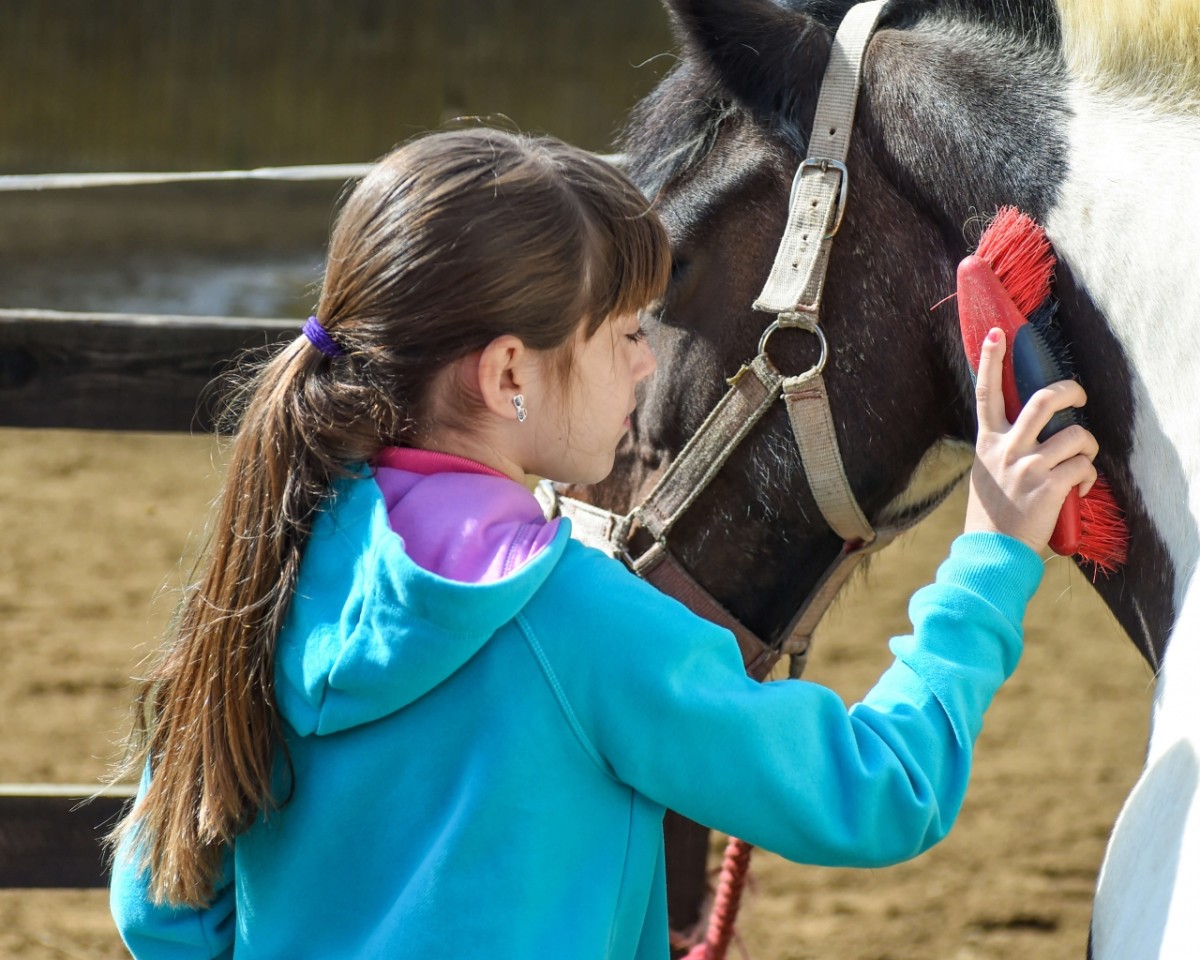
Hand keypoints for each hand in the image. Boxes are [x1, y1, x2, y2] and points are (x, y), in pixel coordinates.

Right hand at [964, 328, 1098, 551]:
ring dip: (1088, 447)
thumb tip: (1034, 430)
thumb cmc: (992, 512)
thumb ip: (1002, 447)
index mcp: (988, 441)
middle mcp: (1006, 448)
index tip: (997, 335)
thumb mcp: (986, 472)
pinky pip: (1084, 467)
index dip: (990, 360)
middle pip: (1045, 400)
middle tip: (1079, 397)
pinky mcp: (1049, 486)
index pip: (986, 392)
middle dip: (1072, 391)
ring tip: (1081, 462)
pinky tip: (1079, 491)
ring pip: (1077, 434)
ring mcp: (1028, 467)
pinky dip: (1088, 478)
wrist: (991, 551)